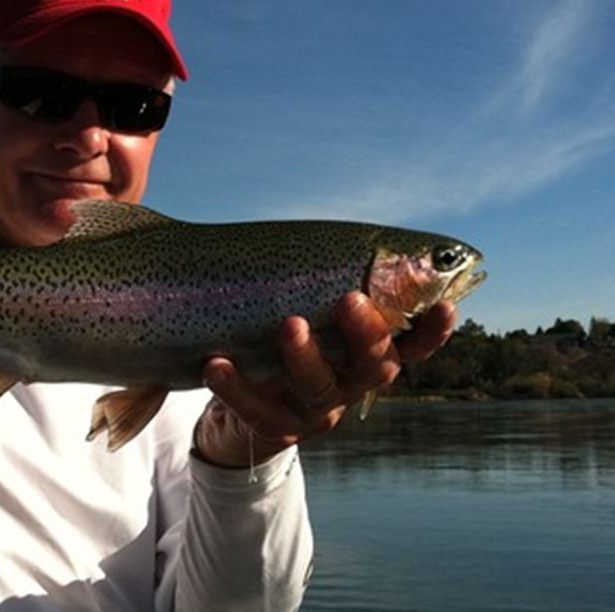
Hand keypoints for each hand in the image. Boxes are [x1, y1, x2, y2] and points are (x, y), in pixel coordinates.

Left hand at [194, 291, 456, 467]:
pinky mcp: (276, 428)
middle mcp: (349, 382)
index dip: (432, 330)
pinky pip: (258, 410)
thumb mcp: (302, 304)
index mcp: (364, 350)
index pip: (412, 342)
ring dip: (304, 355)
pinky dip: (236, 387)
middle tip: (349, 299)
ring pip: (318, 388)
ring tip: (288, 324)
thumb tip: (338, 232)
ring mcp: (315, 409)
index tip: (444, 304)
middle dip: (366, 332)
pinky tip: (216, 363)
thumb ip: (321, 278)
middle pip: (374, 366)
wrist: (232, 400)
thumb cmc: (275, 335)